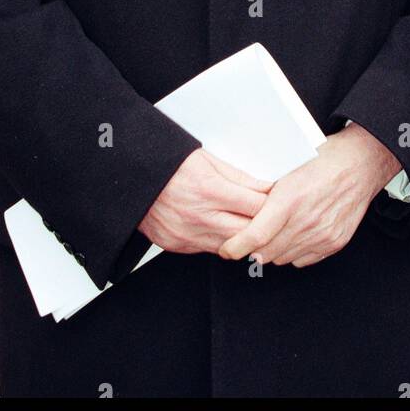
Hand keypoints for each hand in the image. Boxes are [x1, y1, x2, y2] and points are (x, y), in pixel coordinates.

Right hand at [137, 148, 272, 255]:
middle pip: (247, 233)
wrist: (132, 178)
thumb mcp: (207, 160)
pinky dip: (218, 241)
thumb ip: (239, 177)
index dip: (271, 205)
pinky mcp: (177, 245)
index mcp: (209, 190)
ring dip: (240, 237)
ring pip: (230, 247)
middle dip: (261, 226)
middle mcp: (199, 216)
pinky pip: (208, 250)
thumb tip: (265, 188)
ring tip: (242, 222)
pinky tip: (219, 227)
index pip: (256, 206)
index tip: (276, 202)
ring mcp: (187, 234)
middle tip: (267, 218)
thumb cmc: (168, 164)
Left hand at [217, 123, 400, 268]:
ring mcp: (322, 234)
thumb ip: (264, 191)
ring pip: (284, 258)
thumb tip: (239, 205)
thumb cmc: (323, 159)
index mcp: (290, 199)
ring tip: (274, 232)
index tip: (226, 249)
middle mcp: (306, 221)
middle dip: (254, 248)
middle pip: (267, 252)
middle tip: (248, 238)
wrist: (360, 163)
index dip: (236, 246)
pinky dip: (294, 251)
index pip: (255, 236)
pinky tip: (294, 234)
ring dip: (274, 250)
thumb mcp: (286, 168)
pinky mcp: (334, 242)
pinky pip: (303, 259)